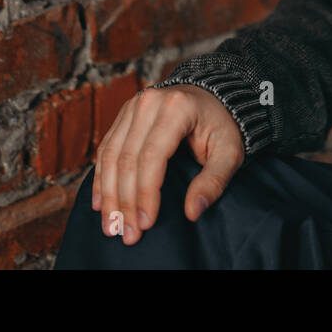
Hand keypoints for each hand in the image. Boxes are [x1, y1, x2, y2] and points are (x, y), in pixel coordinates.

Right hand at [91, 84, 245, 244]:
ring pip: (110, 155)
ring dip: (108, 195)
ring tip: (111, 226)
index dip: (145, 194)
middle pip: (127, 158)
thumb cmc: (222, 126)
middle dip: (125, 201)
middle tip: (127, 235)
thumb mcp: (230, 152)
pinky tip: (101, 203)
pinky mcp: (124, 115)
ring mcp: (133, 106)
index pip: (152, 157)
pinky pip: (106, 149)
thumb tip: (192, 212)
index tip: (145, 224)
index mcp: (177, 108)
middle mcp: (149, 103)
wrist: (212, 97)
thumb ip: (214, 181)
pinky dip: (101, 178)